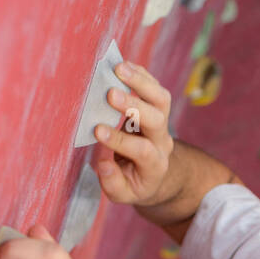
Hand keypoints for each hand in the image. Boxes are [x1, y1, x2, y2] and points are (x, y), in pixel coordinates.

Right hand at [94, 62, 173, 206]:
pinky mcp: (158, 106)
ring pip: (161, 98)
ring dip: (140, 81)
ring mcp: (163, 121)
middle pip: (157, 119)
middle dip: (134, 105)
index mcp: (154, 164)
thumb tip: (103, 163)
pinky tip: (123, 65)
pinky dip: (140, 73)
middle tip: (110, 94)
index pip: (141, 150)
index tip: (97, 131)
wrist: (155, 173)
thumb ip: (113, 183)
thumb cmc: (133, 182)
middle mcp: (162, 140)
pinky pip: (154, 86)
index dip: (119, 140)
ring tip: (118, 69)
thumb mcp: (124, 194)